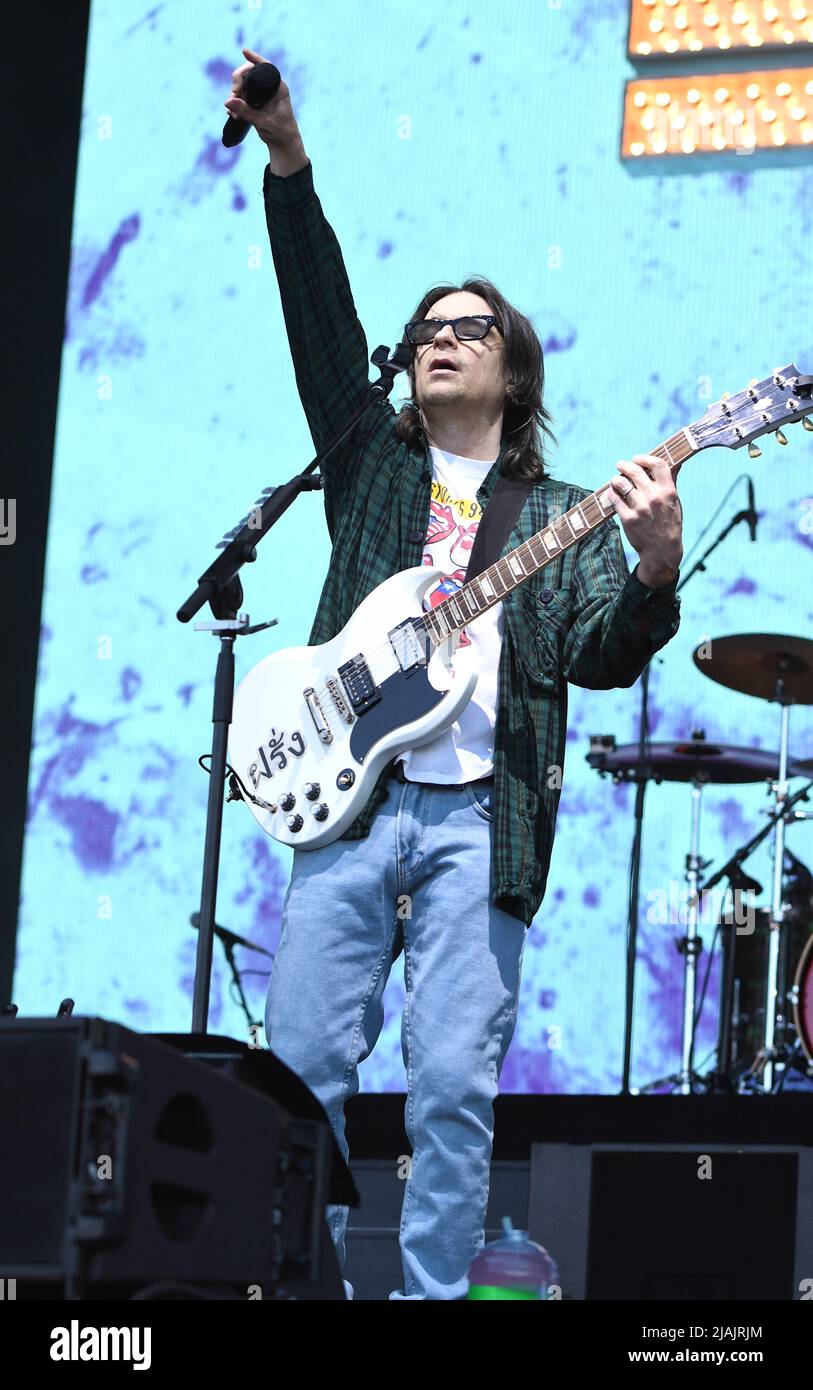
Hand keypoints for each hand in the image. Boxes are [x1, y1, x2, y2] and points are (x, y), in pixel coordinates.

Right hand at [224, 48, 307, 170]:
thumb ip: (244, 111)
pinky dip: (237, 103)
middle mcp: (271, 88)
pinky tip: (232, 113)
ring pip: (244, 87)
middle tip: (233, 95)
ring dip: (235, 97)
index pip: (265, 66)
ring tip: (232, 113)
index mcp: (278, 87)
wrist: (283, 145)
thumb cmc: (280, 132)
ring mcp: (263, 95)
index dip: (254, 58)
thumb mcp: (261, 121)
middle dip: (238, 83)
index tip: (244, 51)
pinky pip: (244, 98)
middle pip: (250, 74)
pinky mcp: (257, 104)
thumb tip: (227, 101)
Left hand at [609, 453, 682, 587]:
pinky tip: (613, 494)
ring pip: (621, 483)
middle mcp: (654, 498)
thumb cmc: (669, 523)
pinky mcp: (628, 519)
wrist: (662, 550)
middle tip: (620, 465)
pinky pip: (614, 499)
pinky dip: (611, 494)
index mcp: (668, 491)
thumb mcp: (675, 502)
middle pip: (634, 471)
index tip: (637, 458)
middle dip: (624, 465)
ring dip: (615, 479)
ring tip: (615, 481)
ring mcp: (640, 508)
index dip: (645, 458)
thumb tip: (677, 461)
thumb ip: (671, 481)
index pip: (657, 464)